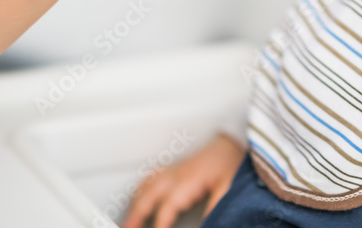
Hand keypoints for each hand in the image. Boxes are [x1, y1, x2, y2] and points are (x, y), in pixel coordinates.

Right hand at [123, 133, 245, 227]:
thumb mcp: (227, 186)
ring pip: (145, 186)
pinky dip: (140, 189)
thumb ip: (215, 206)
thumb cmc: (230, 160)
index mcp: (187, 181)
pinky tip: (137, 196)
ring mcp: (173, 170)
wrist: (232, 141)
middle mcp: (176, 175)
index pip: (167, 207)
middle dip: (136, 215)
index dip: (160, 223)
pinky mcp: (175, 167)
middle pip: (148, 196)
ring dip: (135, 204)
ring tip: (128, 220)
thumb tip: (206, 223)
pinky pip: (150, 177)